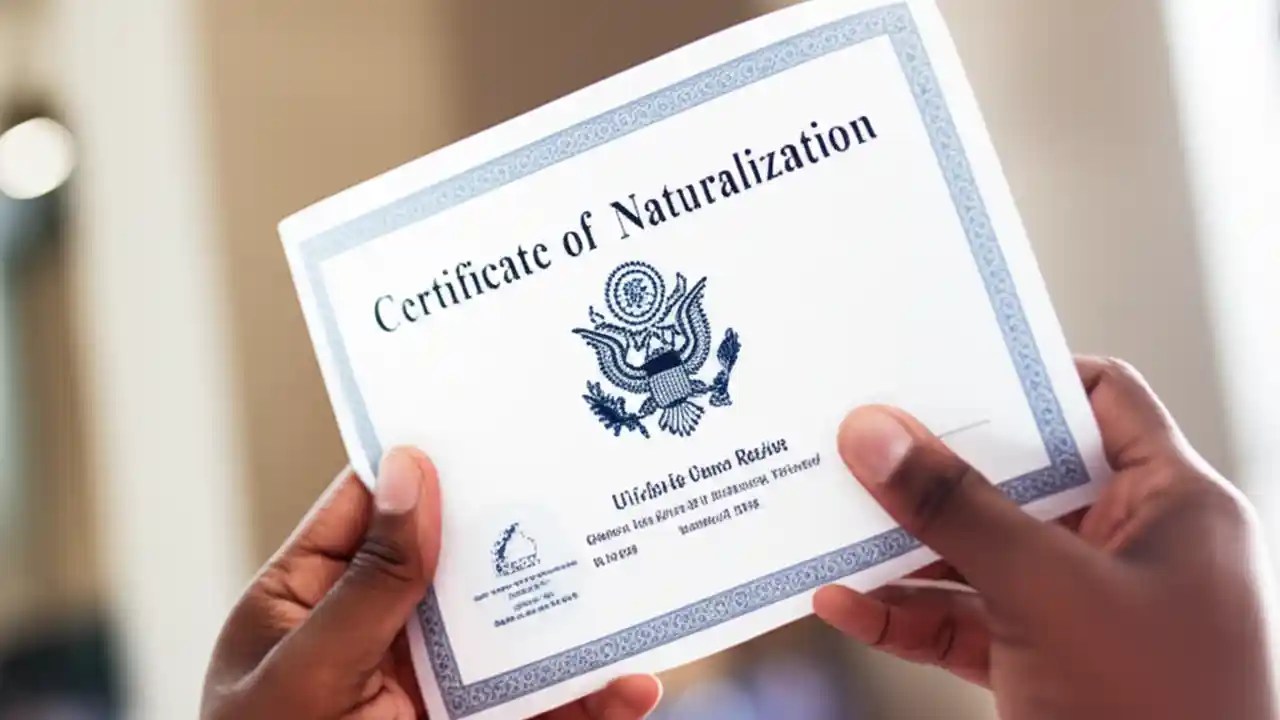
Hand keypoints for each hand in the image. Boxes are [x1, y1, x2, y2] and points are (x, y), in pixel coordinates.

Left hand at [202, 448, 661, 719]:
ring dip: (568, 611)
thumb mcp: (306, 672)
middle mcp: (376, 633)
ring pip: (509, 633)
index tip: (484, 419)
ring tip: (629, 578)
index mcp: (309, 600)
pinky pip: (538, 710)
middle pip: (457, 561)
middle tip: (581, 479)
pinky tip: (632, 686)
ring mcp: (429, 686)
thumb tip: (409, 472)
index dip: (422, 462)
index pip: (369, 509)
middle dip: (517, 525)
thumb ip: (367, 581)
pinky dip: (588, 700)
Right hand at [814, 357, 1277, 719]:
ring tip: (831, 521)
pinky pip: (964, 623)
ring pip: (981, 555)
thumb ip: (957, 511)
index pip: (1100, 400)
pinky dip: (905, 616)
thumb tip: (874, 432)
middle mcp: (1131, 549)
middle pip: (1022, 479)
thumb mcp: (1047, 594)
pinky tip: (844, 603)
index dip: (1023, 376)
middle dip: (937, 467)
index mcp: (1173, 506)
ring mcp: (1084, 612)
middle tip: (861, 437)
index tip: (939, 365)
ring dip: (905, 548)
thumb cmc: (1154, 710)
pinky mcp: (1043, 667)